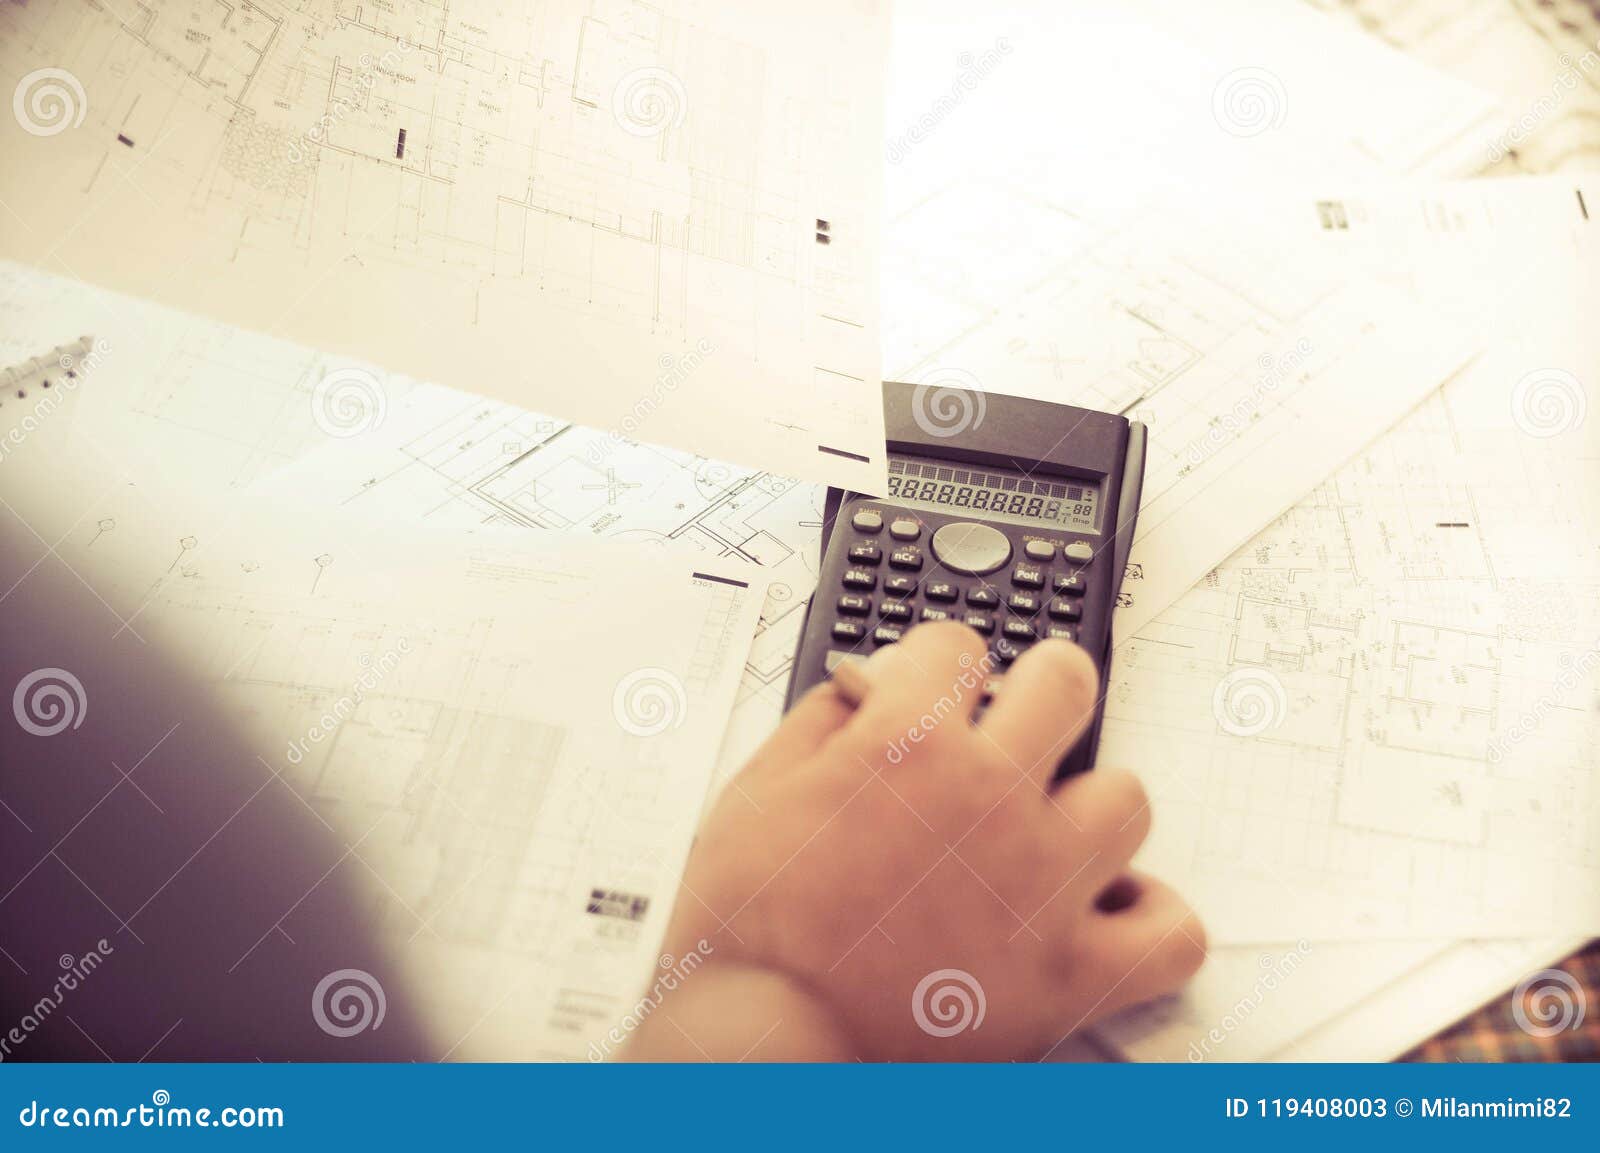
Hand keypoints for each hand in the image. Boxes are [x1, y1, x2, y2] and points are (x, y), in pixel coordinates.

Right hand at [625, 622, 1204, 1060]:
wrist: (761, 1050)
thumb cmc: (746, 936)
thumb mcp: (753, 794)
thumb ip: (820, 721)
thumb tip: (868, 686)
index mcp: (905, 747)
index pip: (958, 646)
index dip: (937, 666)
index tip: (930, 692)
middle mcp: (988, 800)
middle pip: (1066, 682)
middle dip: (1037, 687)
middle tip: (1016, 719)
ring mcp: (1043, 886)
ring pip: (1126, 798)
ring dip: (1087, 806)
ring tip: (1048, 832)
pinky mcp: (1073, 976)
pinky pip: (1171, 932)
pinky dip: (1149, 918)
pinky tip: (1105, 911)